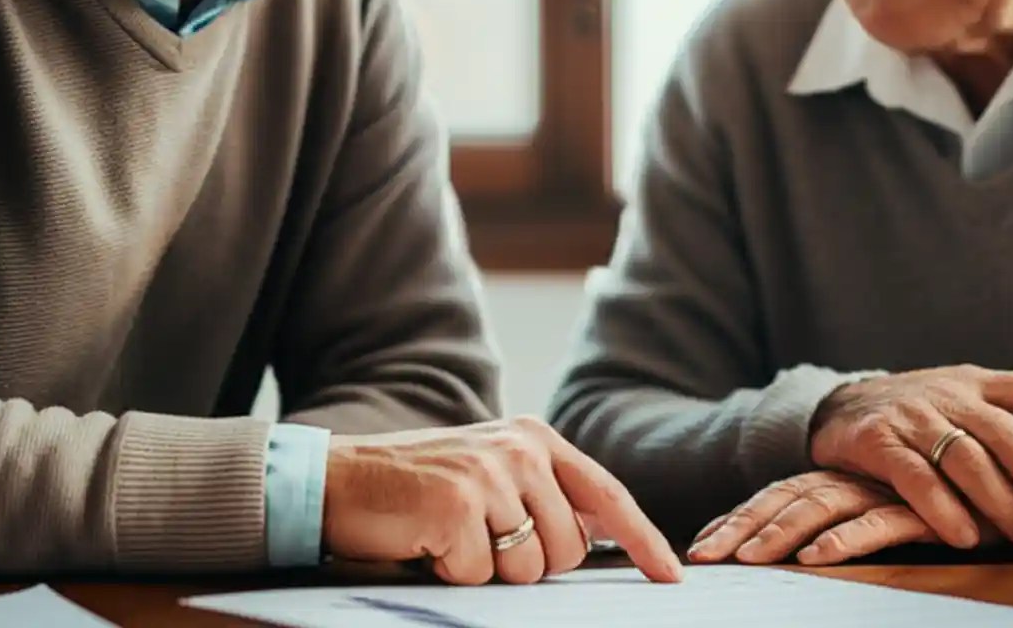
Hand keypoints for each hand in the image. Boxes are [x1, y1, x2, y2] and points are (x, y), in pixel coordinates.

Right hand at [320, 416, 681, 585]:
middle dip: (530, 563)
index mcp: (535, 438)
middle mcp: (520, 448)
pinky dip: (451, 572)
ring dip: (489, 569)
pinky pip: (478, 574)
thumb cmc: (420, 487)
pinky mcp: (458, 504)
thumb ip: (544, 495)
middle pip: (568, 548)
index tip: (671, 575)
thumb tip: (596, 538)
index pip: (607, 495)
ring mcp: (490, 474)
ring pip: (529, 568)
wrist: (341, 478)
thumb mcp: (492, 473)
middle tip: (481, 539)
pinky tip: (428, 540)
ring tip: (452, 535)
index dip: (643, 540)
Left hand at [688, 472, 996, 565]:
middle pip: (785, 501)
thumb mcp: (883, 506)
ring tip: (749, 559)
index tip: (702, 544)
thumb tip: (803, 548)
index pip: (777, 496)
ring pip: (820, 510)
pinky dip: (845, 541)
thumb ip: (847, 518)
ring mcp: (883, 490)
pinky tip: (818, 557)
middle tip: (703, 556)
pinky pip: (876, 523)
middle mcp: (853, 479)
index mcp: (838, 478)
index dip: (739, 518)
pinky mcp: (918, 507)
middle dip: (741, 529)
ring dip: (781, 534)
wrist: (1008, 468)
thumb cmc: (939, 495)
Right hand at [809, 365, 1012, 548]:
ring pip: (966, 458)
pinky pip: (916, 478)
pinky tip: (965, 536)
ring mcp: (912, 416)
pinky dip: (944, 510)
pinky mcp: (877, 441)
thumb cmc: (923, 415)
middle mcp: (949, 394)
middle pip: (1006, 432)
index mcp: (980, 382)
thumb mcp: (970, 399)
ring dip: (1001, 501)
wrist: (840, 409)